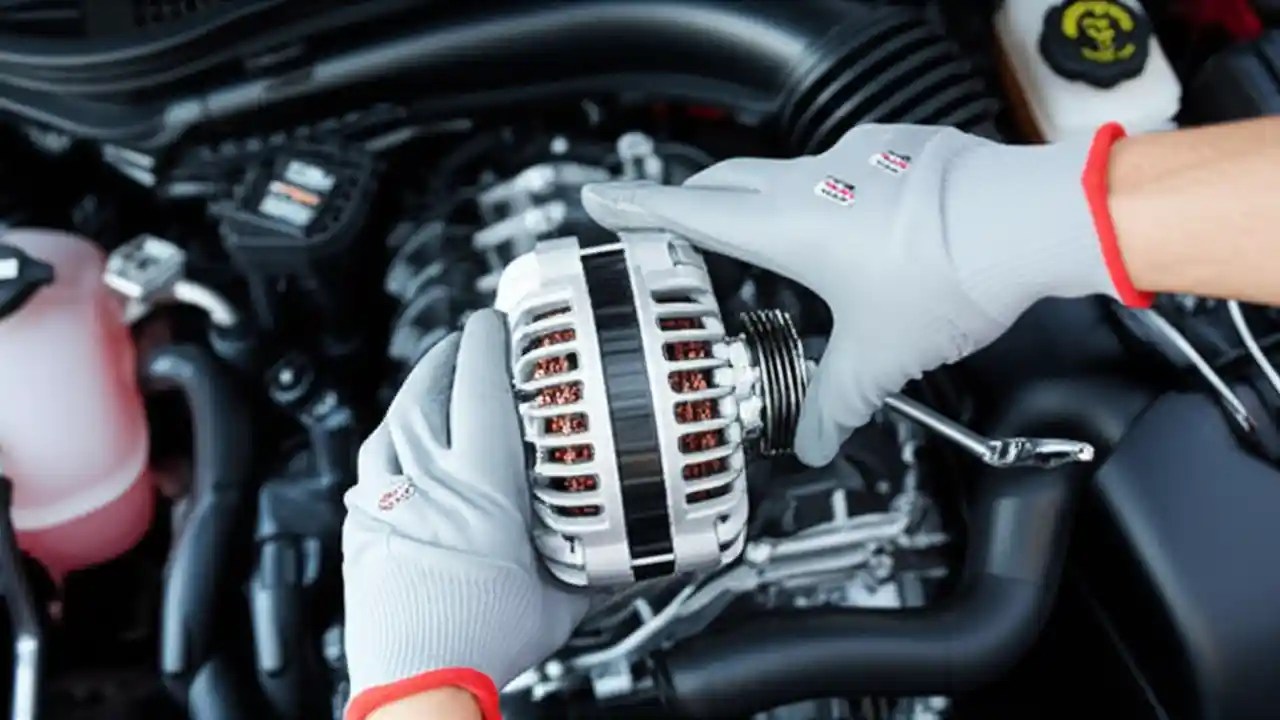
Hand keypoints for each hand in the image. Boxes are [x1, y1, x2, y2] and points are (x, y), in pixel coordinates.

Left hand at [342, 309, 588, 718]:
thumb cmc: (480, 643)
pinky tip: (405, 449)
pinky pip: (370, 461)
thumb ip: (600, 573)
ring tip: (436, 386)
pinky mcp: (361, 521)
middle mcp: (426, 480)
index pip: (479, 382)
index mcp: (482, 485)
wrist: (416, 680)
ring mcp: (385, 497)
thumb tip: (640, 562)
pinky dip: (390, 441)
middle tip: (467, 342)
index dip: (487, 339)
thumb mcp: (556, 602)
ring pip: (392, 420)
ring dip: (415, 392)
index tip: (497, 321)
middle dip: (447, 354)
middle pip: (426, 387)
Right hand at [583, 124, 1121, 466]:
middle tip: (674, 220)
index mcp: (789, 229)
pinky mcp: (895, 149)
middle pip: (726, 182)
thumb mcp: (880, 357)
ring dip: (772, 202)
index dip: (635, 210)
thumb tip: (817, 442)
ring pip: (788, 173)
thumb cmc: (948, 277)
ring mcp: (854, 158)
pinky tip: (862, 224)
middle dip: (692, 201)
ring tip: (782, 242)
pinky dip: (837, 193)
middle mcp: (813, 183)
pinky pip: (847, 167)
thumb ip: (839, 403)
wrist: (1023, 222)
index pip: (689, 214)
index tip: (597, 199)